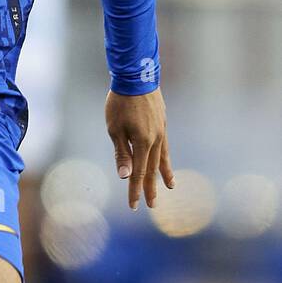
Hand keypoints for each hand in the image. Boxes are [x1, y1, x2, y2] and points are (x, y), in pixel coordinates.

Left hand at [105, 88, 174, 210]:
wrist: (137, 76)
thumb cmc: (120, 103)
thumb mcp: (115, 129)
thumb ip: (121, 153)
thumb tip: (125, 176)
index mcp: (142, 143)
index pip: (138, 173)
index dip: (135, 190)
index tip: (134, 205)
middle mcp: (155, 140)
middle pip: (151, 169)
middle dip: (150, 188)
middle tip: (151, 205)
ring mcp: (161, 132)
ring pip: (161, 159)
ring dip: (161, 175)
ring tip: (168, 188)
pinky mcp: (162, 124)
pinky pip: (165, 147)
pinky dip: (166, 159)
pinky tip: (165, 164)